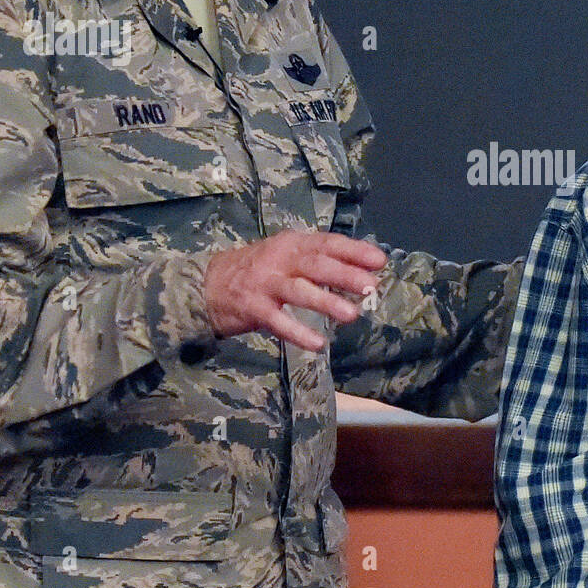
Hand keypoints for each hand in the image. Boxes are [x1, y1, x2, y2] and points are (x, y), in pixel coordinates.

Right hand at [204, 231, 387, 351]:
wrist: (208, 284)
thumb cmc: (259, 270)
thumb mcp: (287, 256)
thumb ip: (318, 261)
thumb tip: (361, 270)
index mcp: (292, 244)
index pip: (327, 243)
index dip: (353, 251)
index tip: (379, 260)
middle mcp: (280, 260)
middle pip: (316, 265)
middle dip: (345, 274)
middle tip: (371, 286)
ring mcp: (265, 283)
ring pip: (299, 291)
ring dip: (326, 301)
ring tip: (351, 314)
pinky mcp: (253, 308)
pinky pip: (278, 321)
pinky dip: (298, 332)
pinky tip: (318, 343)